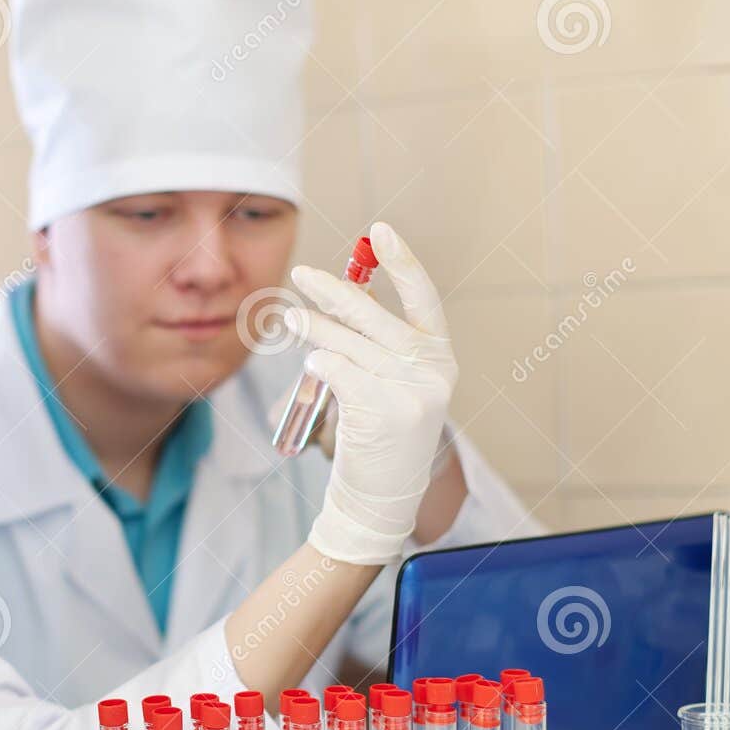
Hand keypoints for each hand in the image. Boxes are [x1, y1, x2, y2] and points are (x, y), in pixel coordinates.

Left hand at [282, 221, 455, 565]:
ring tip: (290, 319)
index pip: (425, 298)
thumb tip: (345, 292)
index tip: (379, 230)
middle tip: (301, 276)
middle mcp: (434, 371)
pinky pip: (341, 371)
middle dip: (335, 293)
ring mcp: (415, 391)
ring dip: (314, 328)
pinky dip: (321, 363)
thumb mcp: (387, 384)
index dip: (403, 262)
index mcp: (439, 358)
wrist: (380, 499)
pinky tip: (312, 364)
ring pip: (350, 344)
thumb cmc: (377, 437)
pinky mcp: (388, 411)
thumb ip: (375, 342)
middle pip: (376, 317)